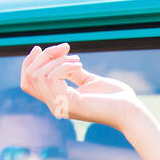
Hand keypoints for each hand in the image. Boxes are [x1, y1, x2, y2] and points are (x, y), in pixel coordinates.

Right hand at [20, 43, 143, 130]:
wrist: (130, 111)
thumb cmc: (115, 98)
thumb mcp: (89, 80)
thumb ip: (73, 72)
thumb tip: (62, 58)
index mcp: (58, 100)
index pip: (28, 83)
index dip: (28, 63)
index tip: (39, 48)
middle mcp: (55, 105)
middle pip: (30, 77)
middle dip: (44, 56)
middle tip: (66, 48)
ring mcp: (60, 106)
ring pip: (38, 75)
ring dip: (56, 60)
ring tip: (78, 59)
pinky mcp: (69, 104)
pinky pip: (51, 78)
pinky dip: (64, 65)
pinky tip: (80, 65)